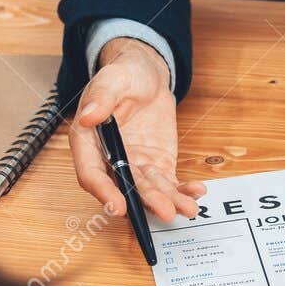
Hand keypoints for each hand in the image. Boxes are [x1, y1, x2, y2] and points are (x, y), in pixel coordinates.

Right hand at [70, 37, 204, 221]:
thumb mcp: (114, 77)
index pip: (91, 173)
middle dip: (146, 201)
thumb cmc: (126, 74)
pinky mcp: (156, 165)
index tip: (118, 206)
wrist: (148, 75)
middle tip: (165, 211)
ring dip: (168, 200)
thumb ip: (102, 96)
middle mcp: (110, 159)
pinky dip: (182, 189)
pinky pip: (168, 182)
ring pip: (150, 189)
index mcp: (89, 141)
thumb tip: (88, 115)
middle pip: (125, 186)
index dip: (103, 191)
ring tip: (188, 208)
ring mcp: (135, 164)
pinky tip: (196, 192)